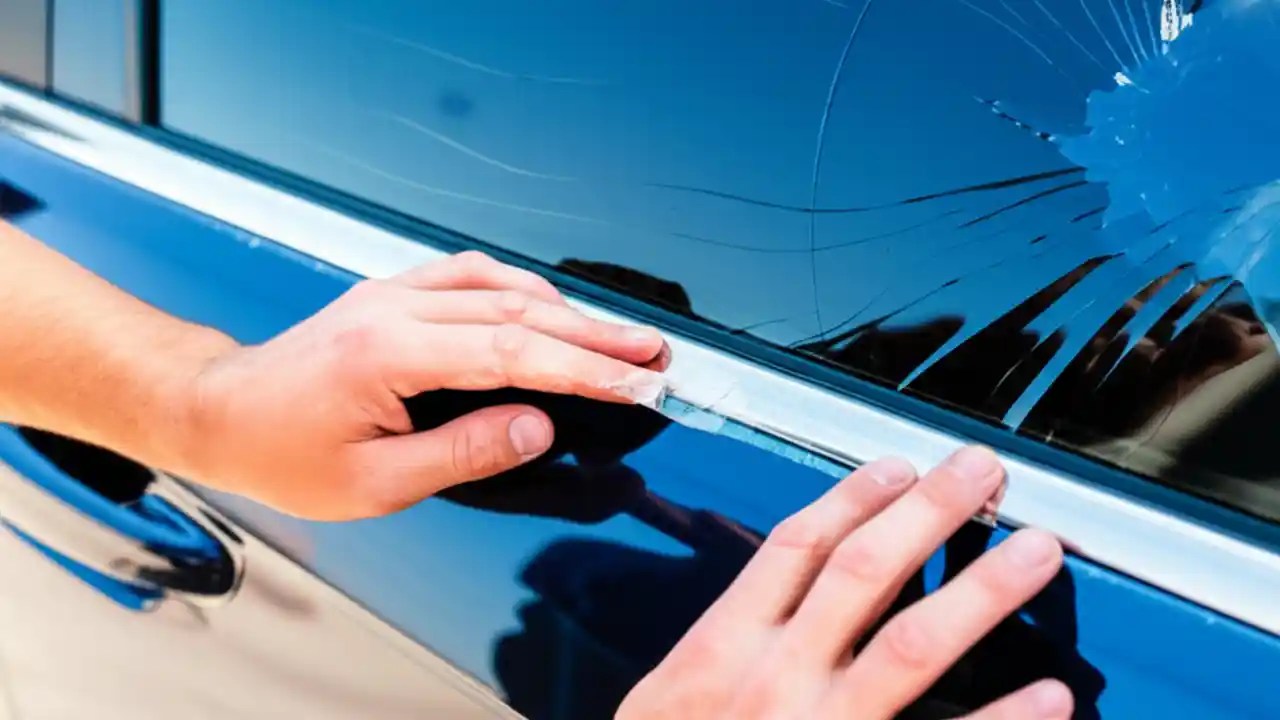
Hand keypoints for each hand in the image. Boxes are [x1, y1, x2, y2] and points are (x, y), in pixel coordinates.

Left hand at [181, 251, 666, 519]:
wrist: (222, 411)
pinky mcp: (392, 292)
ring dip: (568, 311)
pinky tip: (550, 308)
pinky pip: (470, 276)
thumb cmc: (286, 455)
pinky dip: (521, 290)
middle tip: (655, 356)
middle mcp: (395, 309)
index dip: (584, 369)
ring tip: (621, 338)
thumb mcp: (374, 483)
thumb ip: (463, 454)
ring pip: (501, 286)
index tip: (637, 383)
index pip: (511, 354)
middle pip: (519, 312)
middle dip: (596, 336)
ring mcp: (394, 293)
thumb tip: (537, 428)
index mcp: (389, 355)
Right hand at [618, 447, 1072, 719]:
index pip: (796, 547)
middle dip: (929, 513)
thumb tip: (783, 594)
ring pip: (914, 643)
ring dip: (983, 591)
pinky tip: (1050, 693)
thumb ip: (721, 644)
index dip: (853, 499)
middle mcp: (777, 677)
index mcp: (723, 648)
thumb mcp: (666, 697)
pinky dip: (1002, 719)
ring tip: (1036, 551)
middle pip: (863, 571)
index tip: (898, 468)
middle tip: (983, 472)